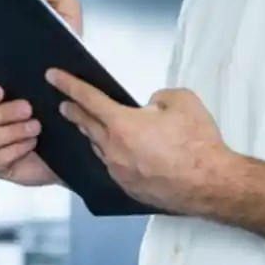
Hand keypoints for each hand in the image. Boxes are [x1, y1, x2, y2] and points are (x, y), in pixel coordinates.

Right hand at [0, 84, 59, 186]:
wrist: (68, 152)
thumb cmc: (53, 122)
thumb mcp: (45, 102)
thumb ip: (33, 90)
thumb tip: (38, 76)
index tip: (0, 92)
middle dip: (6, 112)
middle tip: (28, 109)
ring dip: (13, 131)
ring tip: (36, 128)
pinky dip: (14, 150)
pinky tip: (32, 144)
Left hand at [46, 69, 235, 215]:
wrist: (212, 184)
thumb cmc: (198, 145)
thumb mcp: (182, 101)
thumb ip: (159, 97)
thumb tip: (150, 107)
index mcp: (122, 124)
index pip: (87, 98)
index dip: (68, 84)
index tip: (53, 76)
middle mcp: (114, 149)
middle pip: (86, 125)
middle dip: (74, 111)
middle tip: (65, 103)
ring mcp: (119, 172)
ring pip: (99, 147)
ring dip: (94, 134)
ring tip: (92, 125)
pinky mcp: (129, 188)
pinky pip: (113, 165)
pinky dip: (112, 154)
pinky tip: (119, 150)